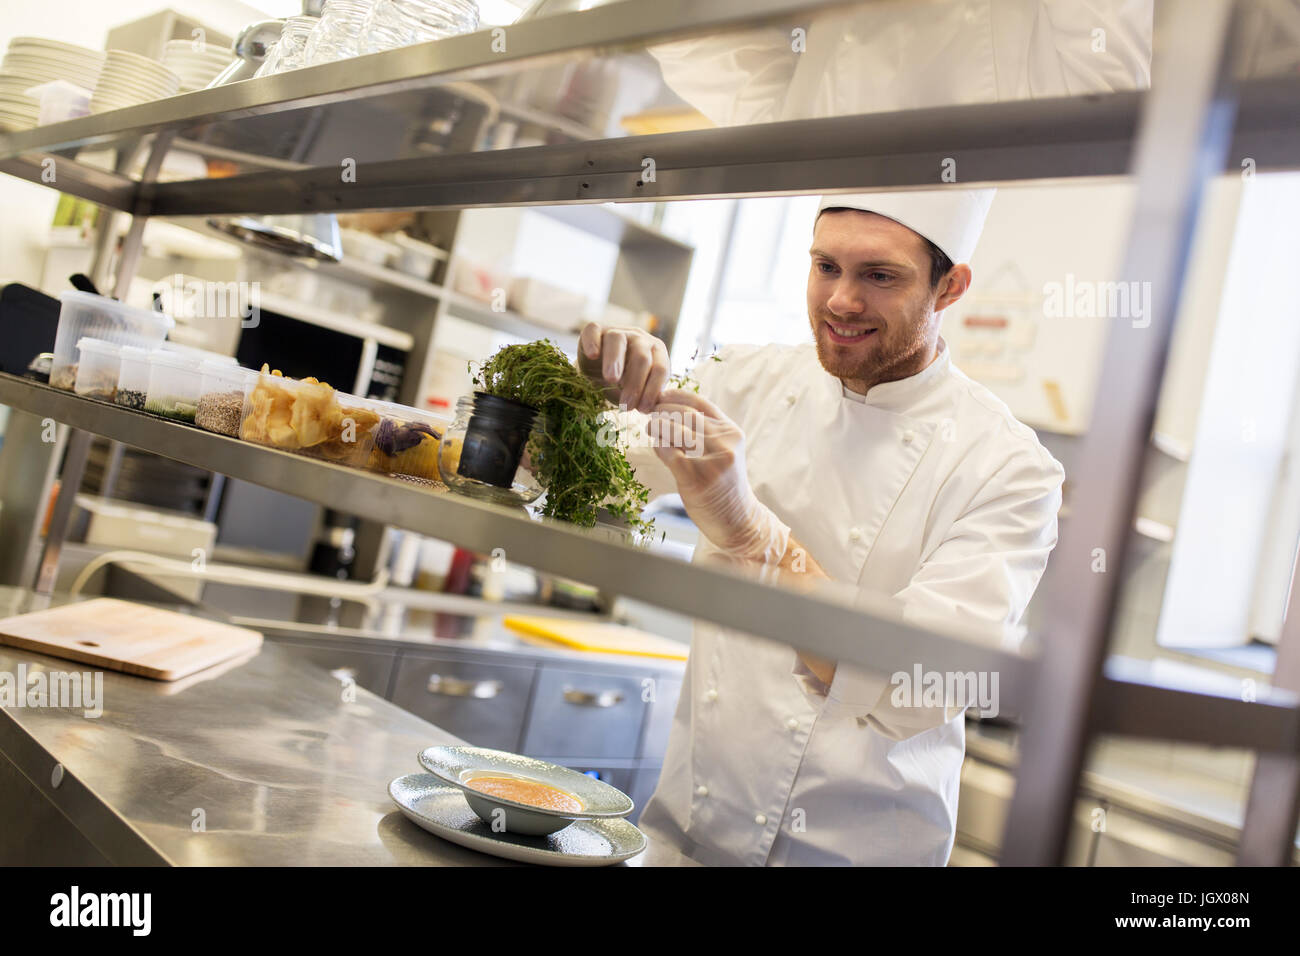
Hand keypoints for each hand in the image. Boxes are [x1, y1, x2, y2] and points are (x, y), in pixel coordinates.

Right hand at [577, 322, 670, 413]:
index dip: (652, 390)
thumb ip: (645, 397)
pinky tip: (592, 355)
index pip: (660, 369)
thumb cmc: (622, 383)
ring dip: (615, 360)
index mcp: (656, 351)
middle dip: (635, 382)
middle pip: (641, 356)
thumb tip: (652, 408)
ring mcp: (616, 331)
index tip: (641, 409)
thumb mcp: (636, 391)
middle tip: (626, 404)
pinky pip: (593, 330)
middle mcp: (639, 338)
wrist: (597, 371)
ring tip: (611, 380)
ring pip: (617, 339)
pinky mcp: (594, 330)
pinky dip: (593, 342)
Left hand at [649, 390, 789, 563]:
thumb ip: (707, 431)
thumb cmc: (724, 485)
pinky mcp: (696, 478)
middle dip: (663, 410)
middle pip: (686, 414)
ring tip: (651, 427)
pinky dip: (659, 446)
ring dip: (657, 425)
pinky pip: (669, 453)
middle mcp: (725, 443)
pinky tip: (658, 447)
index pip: (701, 403)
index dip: (676, 396)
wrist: (737, 520)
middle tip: (650, 414)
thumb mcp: (724, 451)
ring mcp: (711, 460)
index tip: (661, 397)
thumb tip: (670, 409)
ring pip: (676, 430)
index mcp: (732, 432)